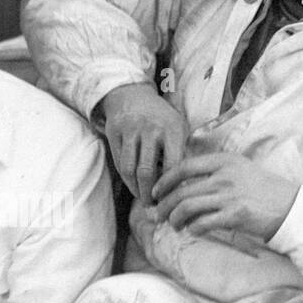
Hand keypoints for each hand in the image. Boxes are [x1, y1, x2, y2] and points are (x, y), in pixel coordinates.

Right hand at [99, 83, 187, 202]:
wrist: (132, 94)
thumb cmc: (161, 118)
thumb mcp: (178, 127)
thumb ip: (182, 152)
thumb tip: (188, 187)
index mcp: (172, 129)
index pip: (173, 165)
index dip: (173, 187)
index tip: (174, 200)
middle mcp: (151, 128)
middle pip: (147, 171)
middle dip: (151, 194)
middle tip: (156, 207)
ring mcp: (130, 130)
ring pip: (130, 169)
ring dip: (136, 190)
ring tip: (144, 199)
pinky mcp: (114, 133)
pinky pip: (119, 163)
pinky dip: (126, 179)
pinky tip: (135, 186)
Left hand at [152, 148, 299, 241]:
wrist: (290, 207)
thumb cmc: (263, 190)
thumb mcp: (240, 169)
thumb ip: (214, 172)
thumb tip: (183, 186)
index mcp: (224, 161)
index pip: (184, 167)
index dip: (165, 180)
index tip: (155, 191)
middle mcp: (225, 176)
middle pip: (182, 190)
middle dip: (164, 205)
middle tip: (159, 214)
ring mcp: (230, 196)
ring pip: (187, 207)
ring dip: (175, 218)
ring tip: (174, 225)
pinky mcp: (235, 216)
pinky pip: (202, 223)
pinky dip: (193, 228)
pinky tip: (193, 231)